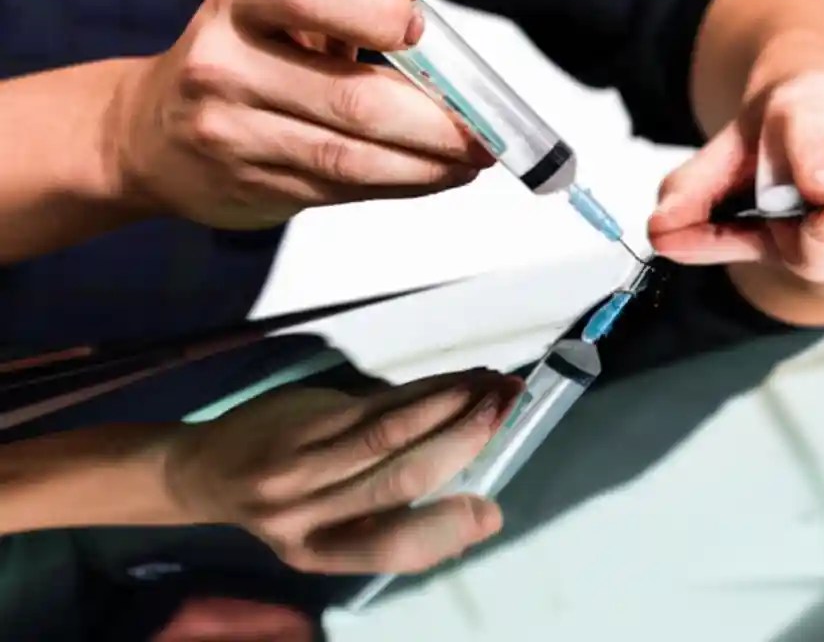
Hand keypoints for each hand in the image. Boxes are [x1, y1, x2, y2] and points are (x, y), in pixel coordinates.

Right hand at [109, 0, 490, 229]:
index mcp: (242, 3)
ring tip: (473, 159)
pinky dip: (403, 185)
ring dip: (429, 164)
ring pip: (354, 157)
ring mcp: (236, 135)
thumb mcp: (284, 4)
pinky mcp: (255, 187)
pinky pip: (345, 189)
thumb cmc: (243, 58)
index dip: (374, 10)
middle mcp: (228, 68)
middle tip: (483, 128)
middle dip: (435, 121)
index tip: (420, 31)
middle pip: (353, 98)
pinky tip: (436, 176)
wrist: (152, 135)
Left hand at [162, 368, 522, 574]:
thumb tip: (475, 518)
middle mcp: (310, 514)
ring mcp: (301, 465)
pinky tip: (461, 379)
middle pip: (402, 480)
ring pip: (392, 433)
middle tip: (510, 415)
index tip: (491, 510)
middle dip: (464, 444)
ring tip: (498, 388)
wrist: (204, 471)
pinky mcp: (301, 422)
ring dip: (453, 406)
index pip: (393, 547)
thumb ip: (394, 521)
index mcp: (324, 552)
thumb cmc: (288, 503)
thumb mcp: (329, 528)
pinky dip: (427, 390)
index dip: (446, 531)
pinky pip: (376, 403)